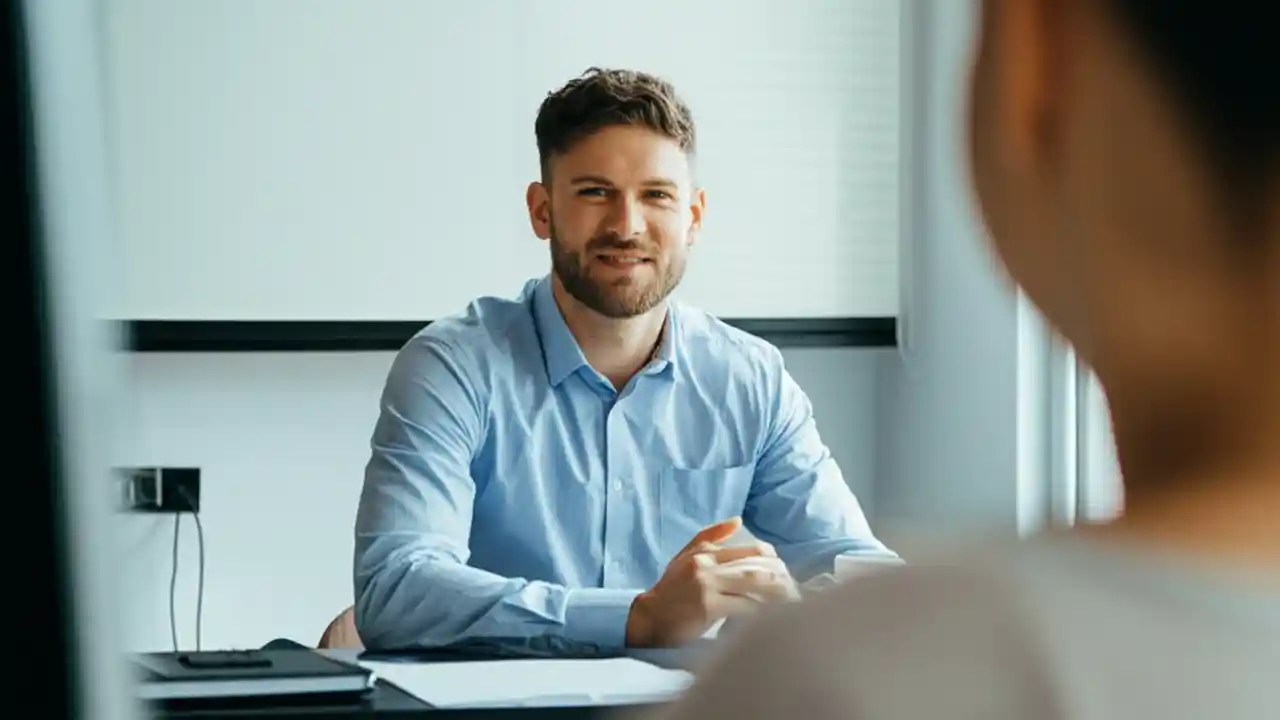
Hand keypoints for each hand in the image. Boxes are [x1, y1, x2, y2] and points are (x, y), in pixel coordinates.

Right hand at [625, 517, 798, 647]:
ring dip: (778, 593)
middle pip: (758, 565)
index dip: (775, 561)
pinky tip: (773, 616)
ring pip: (755, 583)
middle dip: (782, 577)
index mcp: (706, 552)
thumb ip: (711, 537)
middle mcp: (707, 565)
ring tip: (791, 601)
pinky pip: (745, 606)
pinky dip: (762, 611)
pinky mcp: (708, 607)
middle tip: (795, 589)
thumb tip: (737, 520)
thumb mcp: (686, 556)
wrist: (649, 617)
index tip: (785, 574)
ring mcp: (707, 585)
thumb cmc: (670, 589)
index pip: (753, 549)